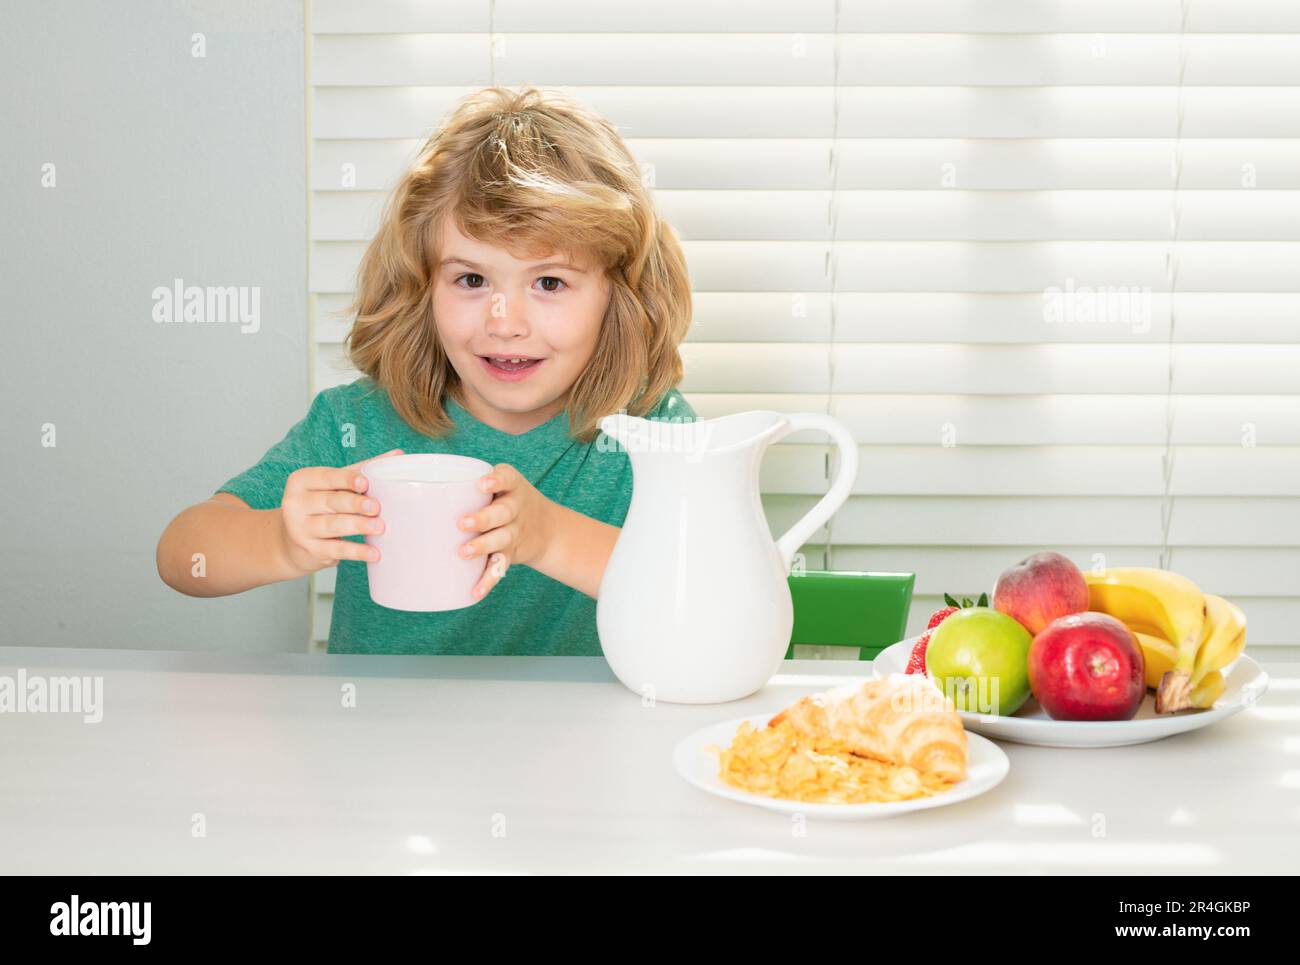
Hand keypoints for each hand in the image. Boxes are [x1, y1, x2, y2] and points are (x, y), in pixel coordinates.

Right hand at [277, 448, 403, 576]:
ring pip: (333, 525)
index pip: (326, 477)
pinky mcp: (310, 550)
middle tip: (376, 507)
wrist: (292, 542)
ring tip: (380, 527)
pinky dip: (356, 551)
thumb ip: (362, 470)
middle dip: (355, 504)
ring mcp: (300, 528)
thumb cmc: (319, 506)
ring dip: (358, 526)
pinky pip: (336, 549)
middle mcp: (296, 503)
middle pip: (331, 501)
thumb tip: (397, 455)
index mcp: (301, 481)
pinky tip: (374, 553)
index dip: (346, 480)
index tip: (365, 483)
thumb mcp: (333, 485)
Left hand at [457, 463, 555, 599]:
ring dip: (483, 546)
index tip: (482, 485)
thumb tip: (397, 490)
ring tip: (463, 552)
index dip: (496, 481)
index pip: (506, 478)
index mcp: (510, 486)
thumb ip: (460, 486)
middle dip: (484, 518)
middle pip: (504, 512)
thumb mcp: (496, 486)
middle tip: (461, 523)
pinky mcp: (511, 555)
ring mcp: (515, 533)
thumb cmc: (502, 500)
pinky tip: (474, 592)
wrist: (545, 528)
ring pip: (502, 539)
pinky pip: (500, 569)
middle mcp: (516, 509)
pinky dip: (487, 581)